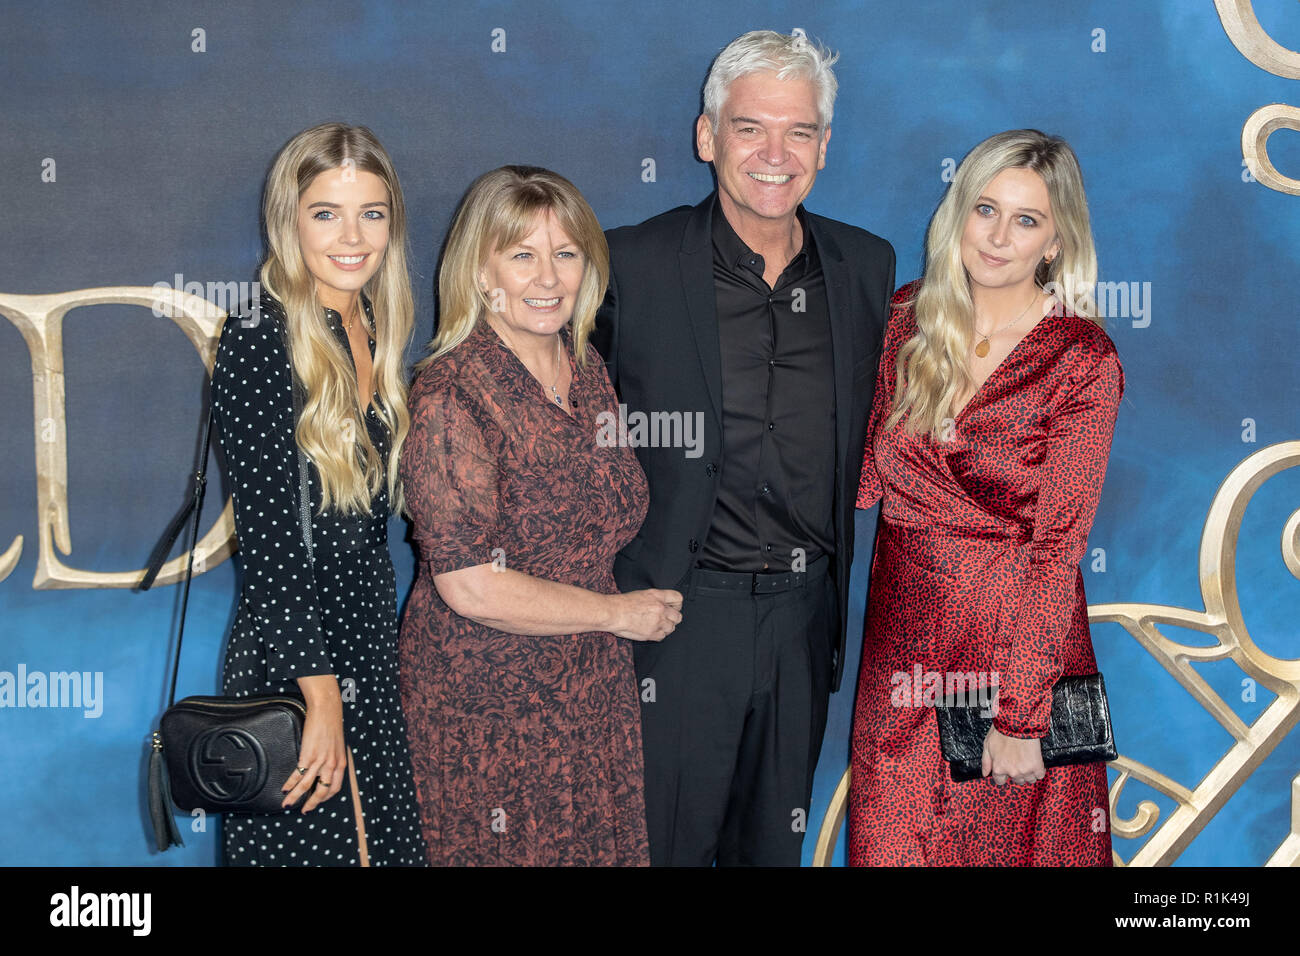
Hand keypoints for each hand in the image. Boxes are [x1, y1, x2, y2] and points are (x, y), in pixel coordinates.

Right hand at [282, 674, 345, 812]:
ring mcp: (320, 760)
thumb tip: (325, 767)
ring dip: (296, 797)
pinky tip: (285, 788)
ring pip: (307, 786)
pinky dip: (290, 784)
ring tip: (287, 804)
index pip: (335, 787)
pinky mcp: (308, 754)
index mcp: (341, 762)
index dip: (325, 797)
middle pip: (322, 791)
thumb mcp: (337, 745)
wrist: (327, 709)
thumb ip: (333, 757)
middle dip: (312, 803)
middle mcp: (332, 764)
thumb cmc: (331, 725)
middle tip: (304, 810)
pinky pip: (298, 774)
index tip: (317, 801)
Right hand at [607, 589, 682, 641]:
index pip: (678, 598)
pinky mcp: (652, 633)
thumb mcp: (641, 594)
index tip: (673, 608)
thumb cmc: (622, 603)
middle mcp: (659, 608)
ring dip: (665, 627)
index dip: (677, 605)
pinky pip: (662, 636)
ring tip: (656, 625)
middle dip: (672, 618)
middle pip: (678, 616)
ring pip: (671, 627)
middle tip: (665, 619)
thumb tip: (664, 606)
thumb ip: (655, 599)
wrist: (613, 612)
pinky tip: (651, 631)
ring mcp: (657, 621)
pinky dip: (658, 635)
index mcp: (657, 595)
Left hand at [981, 726, 1045, 785]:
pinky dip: (1038, 770)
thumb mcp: (987, 745)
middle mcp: (1012, 772)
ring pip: (1029, 780)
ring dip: (1028, 773)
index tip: (1007, 768)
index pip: (1000, 781)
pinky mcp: (1037, 766)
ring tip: (1027, 760)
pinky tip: (1035, 761)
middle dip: (1017, 773)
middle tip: (1018, 761)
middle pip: (1016, 781)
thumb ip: (986, 762)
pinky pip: (1040, 776)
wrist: (1018, 723)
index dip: (1004, 775)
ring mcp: (1025, 770)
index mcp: (998, 768)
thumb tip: (985, 773)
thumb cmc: (1002, 731)